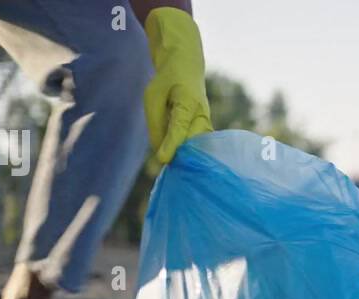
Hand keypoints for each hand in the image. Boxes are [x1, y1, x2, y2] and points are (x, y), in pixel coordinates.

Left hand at [143, 8, 212, 163]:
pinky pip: (196, 146)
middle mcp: (202, 115)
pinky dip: (186, 154)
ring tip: (175, 170)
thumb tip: (160, 153)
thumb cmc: (167, 80)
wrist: (186, 66)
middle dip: (180, 155)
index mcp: (188, 102)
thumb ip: (155, 125)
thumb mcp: (152, 97)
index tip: (163, 160)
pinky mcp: (204, 130)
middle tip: (168, 171)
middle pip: (192, 142)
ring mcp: (205, 124)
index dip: (170, 145)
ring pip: (196, 147)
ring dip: (184, 156)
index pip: (178, 127)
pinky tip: (179, 163)